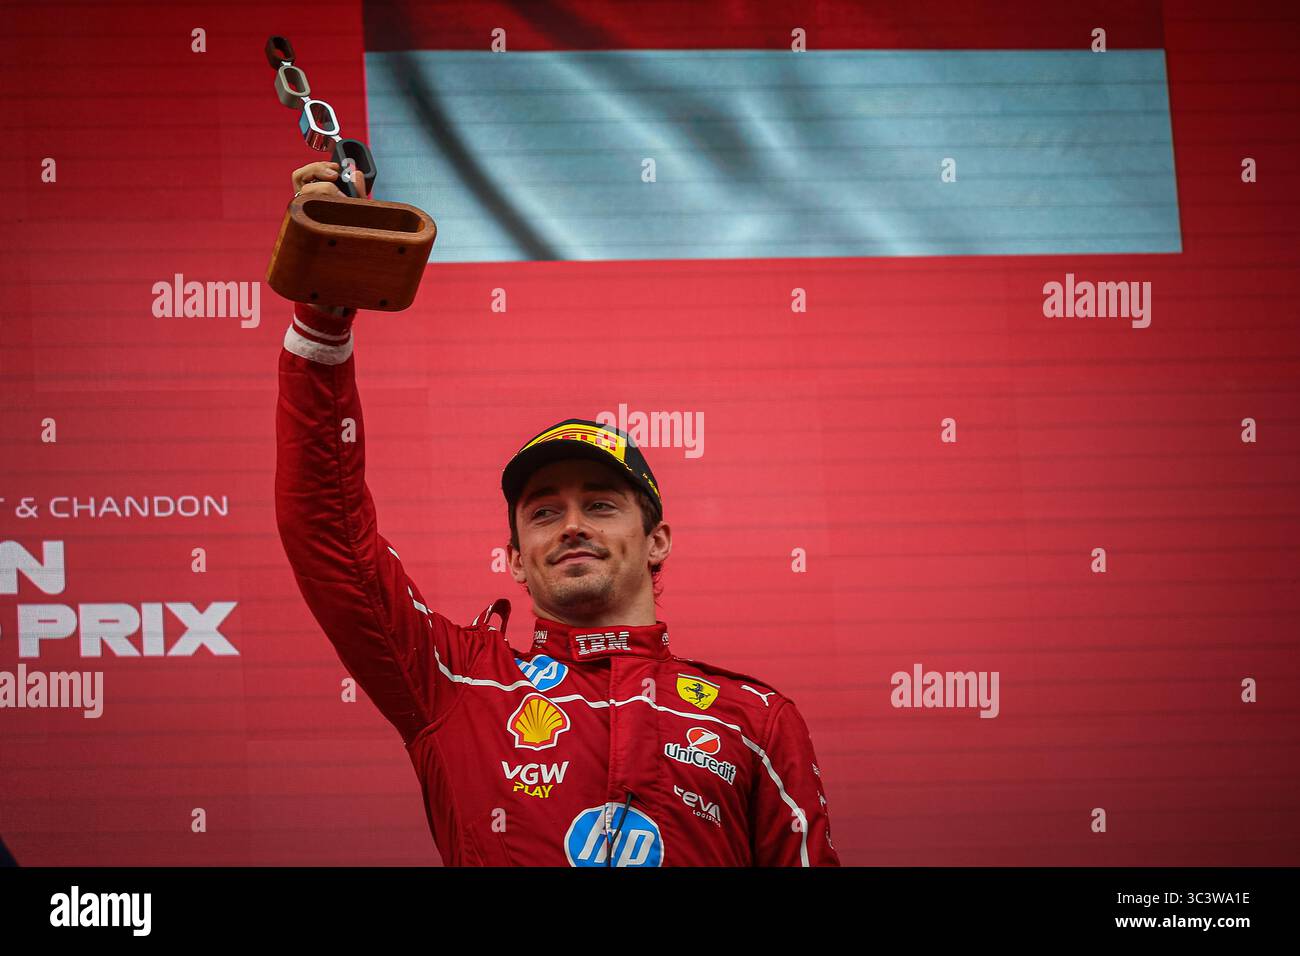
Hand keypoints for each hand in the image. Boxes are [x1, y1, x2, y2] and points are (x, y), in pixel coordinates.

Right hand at [289, 160, 357, 319]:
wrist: (338, 285)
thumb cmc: (347, 250)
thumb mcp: (357, 217)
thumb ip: (357, 194)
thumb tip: (357, 173)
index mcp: (313, 201)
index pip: (303, 176)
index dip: (317, 167)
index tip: (336, 168)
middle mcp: (303, 210)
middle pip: (301, 180)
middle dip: (322, 178)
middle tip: (338, 183)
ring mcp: (301, 222)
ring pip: (302, 194)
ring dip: (322, 191)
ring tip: (339, 201)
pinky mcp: (300, 236)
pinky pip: (302, 218)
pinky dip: (316, 210)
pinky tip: (331, 213)